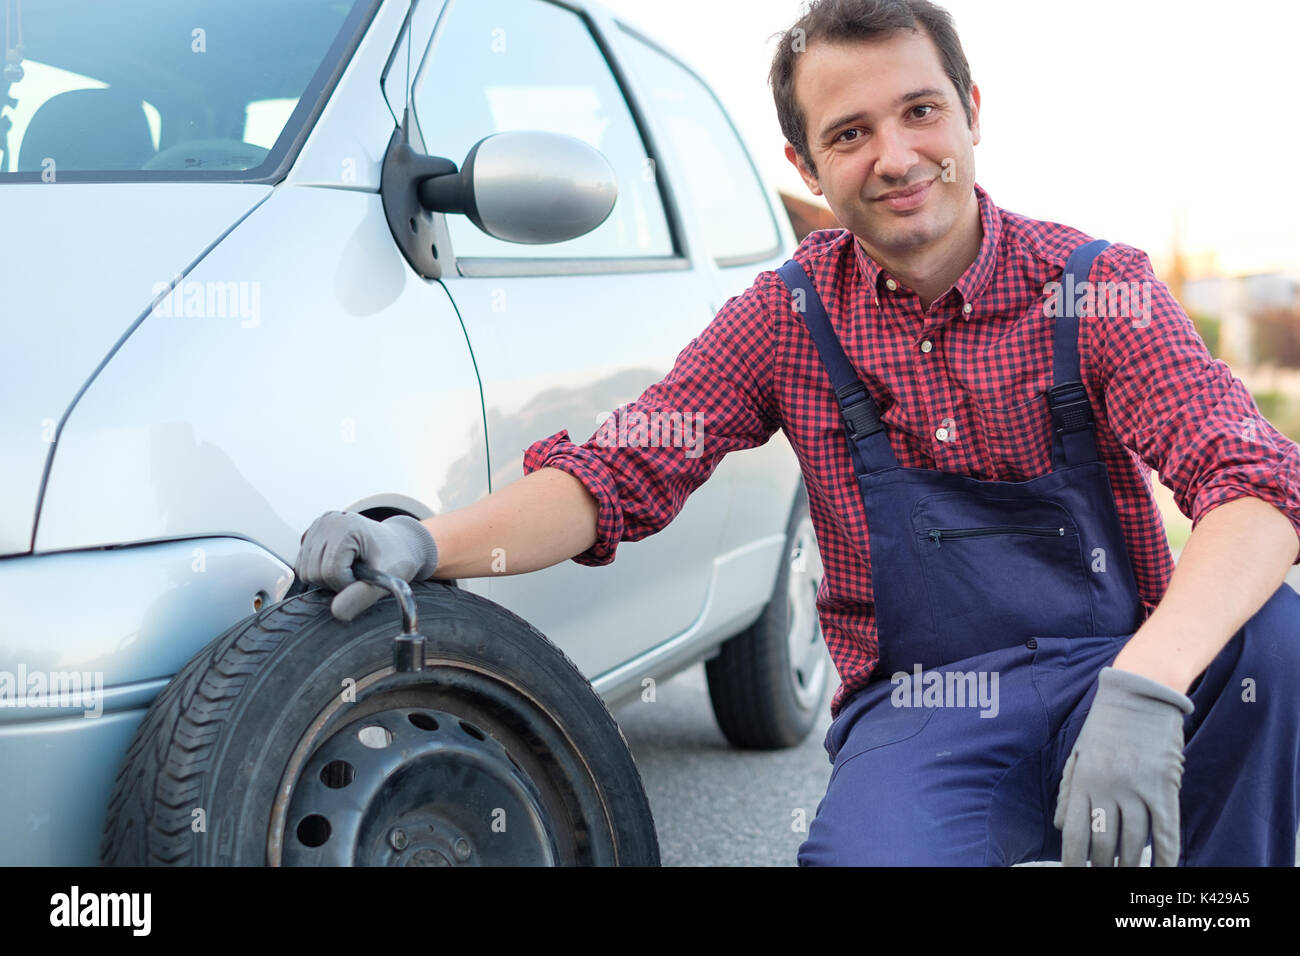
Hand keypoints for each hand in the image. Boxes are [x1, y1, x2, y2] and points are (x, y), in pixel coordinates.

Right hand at [294, 511, 438, 621]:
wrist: (399, 543)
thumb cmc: (396, 559)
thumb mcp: (387, 579)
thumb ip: (362, 596)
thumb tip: (336, 612)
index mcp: (347, 526)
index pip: (330, 571)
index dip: (347, 585)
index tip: (365, 579)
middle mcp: (328, 521)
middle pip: (313, 572)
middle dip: (335, 583)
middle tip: (358, 577)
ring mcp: (318, 525)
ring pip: (304, 571)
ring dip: (326, 579)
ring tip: (349, 571)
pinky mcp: (311, 532)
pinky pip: (302, 565)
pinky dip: (318, 572)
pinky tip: (338, 565)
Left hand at [1053, 666, 1193, 865]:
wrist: (1140, 693)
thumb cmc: (1106, 724)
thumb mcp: (1079, 753)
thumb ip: (1069, 791)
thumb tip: (1062, 827)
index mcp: (1083, 780)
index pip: (1075, 834)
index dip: (1074, 861)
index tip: (1073, 873)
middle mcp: (1108, 788)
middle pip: (1105, 843)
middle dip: (1103, 865)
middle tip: (1104, 873)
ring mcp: (1138, 789)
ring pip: (1134, 841)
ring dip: (1130, 864)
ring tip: (1127, 875)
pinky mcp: (1164, 787)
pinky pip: (1166, 831)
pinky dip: (1165, 856)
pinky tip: (1162, 870)